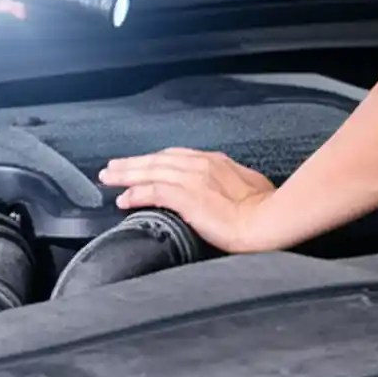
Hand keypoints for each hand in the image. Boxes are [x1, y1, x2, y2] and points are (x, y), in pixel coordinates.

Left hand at [99, 148, 276, 253]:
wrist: (269, 220)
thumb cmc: (267, 207)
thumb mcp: (249, 185)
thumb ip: (230, 181)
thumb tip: (226, 189)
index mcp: (214, 161)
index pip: (174, 156)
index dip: (153, 160)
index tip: (139, 164)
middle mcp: (199, 165)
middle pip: (156, 160)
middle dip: (131, 164)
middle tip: (111, 168)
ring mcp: (191, 179)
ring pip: (149, 172)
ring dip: (125, 175)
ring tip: (108, 179)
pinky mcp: (186, 197)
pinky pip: (152, 192)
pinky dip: (135, 194)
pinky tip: (123, 200)